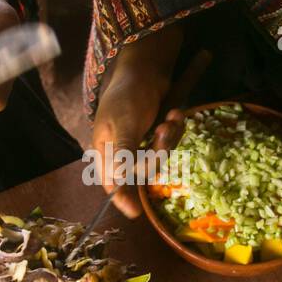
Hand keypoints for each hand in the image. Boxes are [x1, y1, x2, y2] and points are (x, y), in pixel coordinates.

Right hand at [92, 103, 184, 217]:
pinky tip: (175, 114)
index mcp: (106, 148)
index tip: (134, 213)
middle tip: (163, 130)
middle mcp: (122, 149)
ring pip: (160, 157)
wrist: (147, 68)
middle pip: (142, 171)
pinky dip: (175, 130)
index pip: (111, 182)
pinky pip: (169, 144)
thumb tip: (117, 186)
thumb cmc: (128, 93)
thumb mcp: (124, 124)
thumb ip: (123, 155)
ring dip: (170, 137)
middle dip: (158, 152)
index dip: (122, 197)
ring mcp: (140, 142)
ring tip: (172, 116)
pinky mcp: (155, 135)